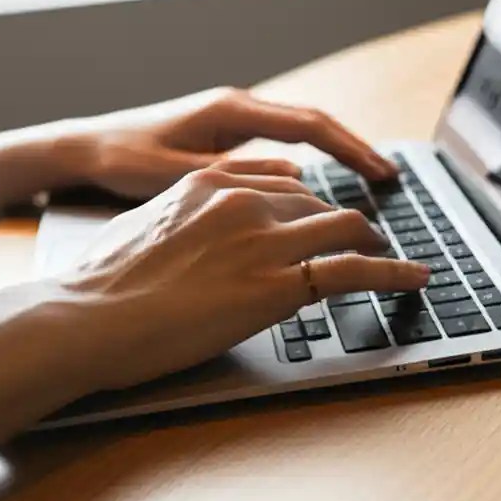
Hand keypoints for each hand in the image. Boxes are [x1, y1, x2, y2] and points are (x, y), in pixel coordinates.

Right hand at [57, 161, 428, 391]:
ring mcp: (263, 239)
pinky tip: (415, 278)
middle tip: (364, 241)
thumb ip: (182, 216)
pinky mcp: (279, 282)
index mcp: (207, 182)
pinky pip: (355, 268)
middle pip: (317, 203)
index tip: (327, 214)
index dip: (312, 204)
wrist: (84, 318)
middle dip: (344, 224)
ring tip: (395, 260)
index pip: (281, 182)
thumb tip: (198, 227)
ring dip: (375, 243)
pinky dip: (394, 271)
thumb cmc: (98, 287)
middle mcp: (241, 200)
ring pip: (344, 228)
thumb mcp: (140, 228)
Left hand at [65, 88, 398, 198]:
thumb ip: (236, 174)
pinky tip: (324, 184)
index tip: (381, 173)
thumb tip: (296, 173)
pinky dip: (313, 160)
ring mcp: (233, 119)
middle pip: (315, 123)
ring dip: (338, 153)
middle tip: (390, 177)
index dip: (350, 150)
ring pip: (301, 132)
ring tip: (371, 181)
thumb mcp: (177, 175)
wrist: (84, 147)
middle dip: (356, 149)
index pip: (309, 126)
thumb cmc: (123, 160)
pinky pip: (283, 143)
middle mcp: (238, 107)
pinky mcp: (227, 135)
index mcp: (231, 111)